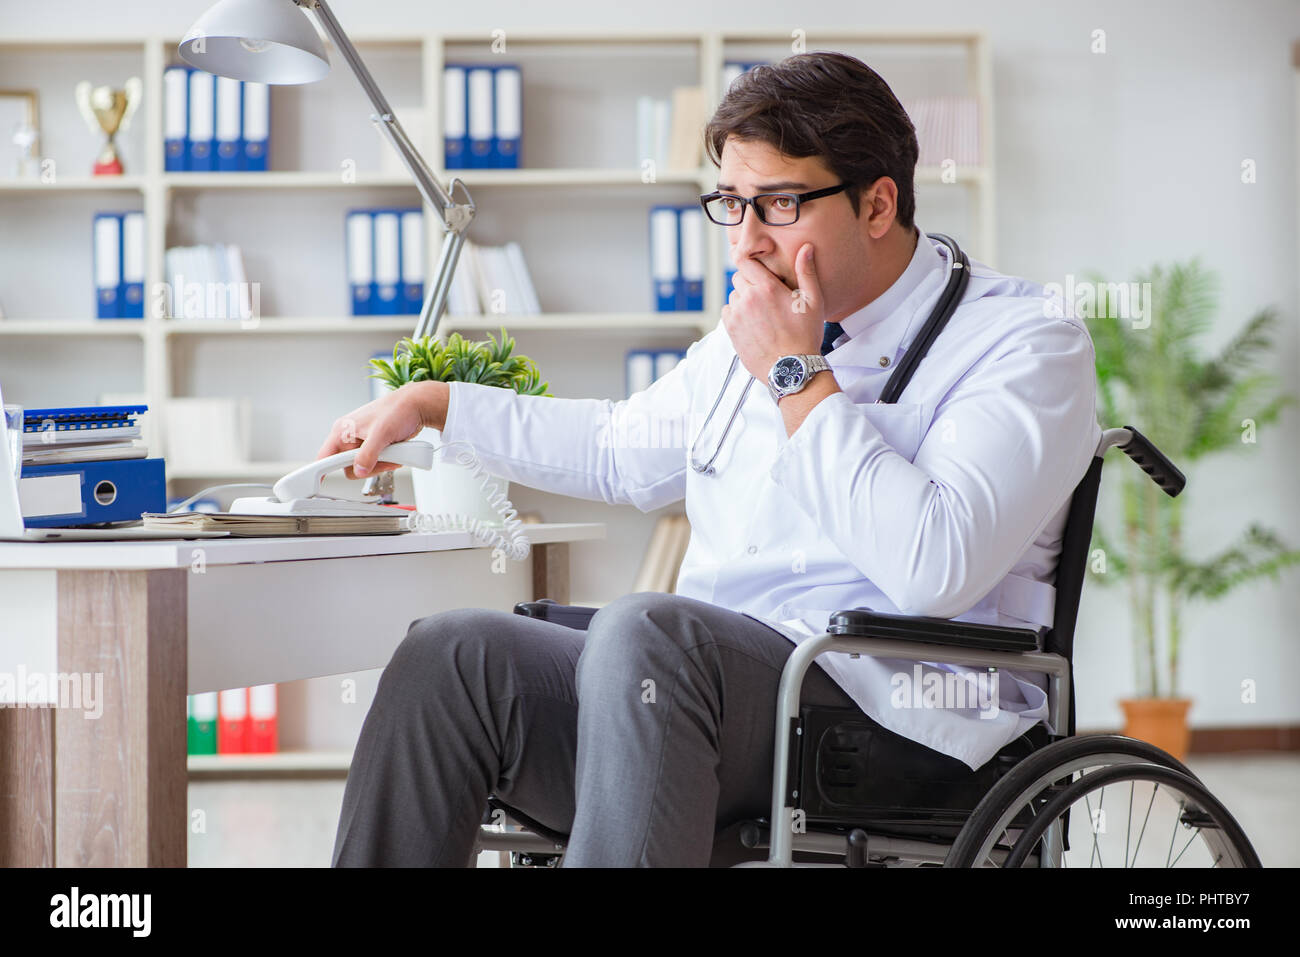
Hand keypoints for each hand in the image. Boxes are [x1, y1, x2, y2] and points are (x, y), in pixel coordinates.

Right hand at [316, 380, 445, 478]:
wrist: (416, 406)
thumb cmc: (397, 410)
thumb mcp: (380, 434)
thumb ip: (368, 454)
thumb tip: (359, 470)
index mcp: (343, 431)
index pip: (324, 456)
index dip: (320, 471)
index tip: (318, 485)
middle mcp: (349, 437)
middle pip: (348, 467)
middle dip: (367, 467)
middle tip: (381, 459)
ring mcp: (362, 442)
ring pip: (363, 466)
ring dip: (380, 465)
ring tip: (392, 453)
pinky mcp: (374, 446)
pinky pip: (374, 463)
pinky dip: (386, 462)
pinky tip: (395, 454)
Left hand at [720, 242, 824, 380]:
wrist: (791, 368)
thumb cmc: (805, 336)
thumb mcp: (813, 301)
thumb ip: (806, 272)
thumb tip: (806, 247)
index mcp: (767, 287)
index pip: (744, 260)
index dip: (749, 261)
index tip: (756, 266)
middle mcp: (748, 298)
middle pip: (738, 277)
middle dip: (750, 281)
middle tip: (765, 295)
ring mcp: (737, 315)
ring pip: (734, 295)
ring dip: (743, 299)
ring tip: (761, 312)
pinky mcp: (731, 330)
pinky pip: (728, 312)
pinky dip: (736, 314)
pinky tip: (752, 323)